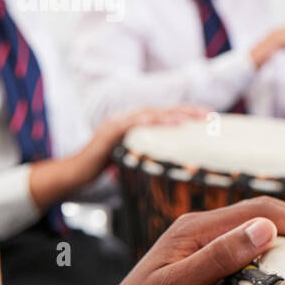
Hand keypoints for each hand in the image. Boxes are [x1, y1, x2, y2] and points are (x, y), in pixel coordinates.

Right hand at [80, 105, 206, 174]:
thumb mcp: (132, 159)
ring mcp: (116, 124)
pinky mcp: (107, 134)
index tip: (209, 116)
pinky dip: (143, 122)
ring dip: (170, 115)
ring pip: (148, 114)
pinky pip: (127, 125)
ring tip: (190, 118)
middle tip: (210, 114)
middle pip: (161, 110)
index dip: (187, 113)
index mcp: (135, 124)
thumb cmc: (103, 168)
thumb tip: (173, 164)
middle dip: (186, 111)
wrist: (74, 173)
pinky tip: (158, 121)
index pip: (165, 115)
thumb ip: (149, 155)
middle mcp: (127, 119)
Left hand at [81, 197, 284, 284]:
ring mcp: (203, 247)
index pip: (260, 212)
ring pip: (261, 231)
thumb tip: (265, 228)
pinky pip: (251, 250)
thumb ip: (220, 256)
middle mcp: (200, 231)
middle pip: (265, 215)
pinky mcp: (206, 266)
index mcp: (194, 229)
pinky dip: (280, 252)